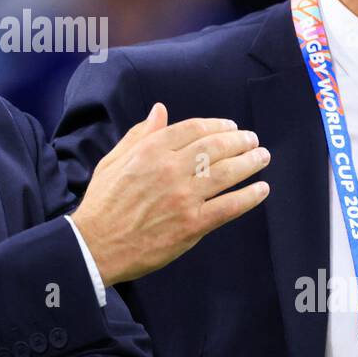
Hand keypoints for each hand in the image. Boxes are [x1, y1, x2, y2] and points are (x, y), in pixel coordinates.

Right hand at [70, 104, 269, 286]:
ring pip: (226, 173)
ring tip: (262, 157)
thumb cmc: (103, 203)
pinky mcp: (192, 224)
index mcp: (150, 151)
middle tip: (252, 140)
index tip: (230, 127)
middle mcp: (170, 170)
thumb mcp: (114, 160)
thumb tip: (160, 110)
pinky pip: (228, 207)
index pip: (193, 129)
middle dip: (239, 141)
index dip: (217, 125)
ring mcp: (183, 197)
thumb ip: (140, 134)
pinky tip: (261, 189)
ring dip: (250, 162)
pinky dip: (249, 197)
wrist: (95, 246)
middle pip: (215, 147)